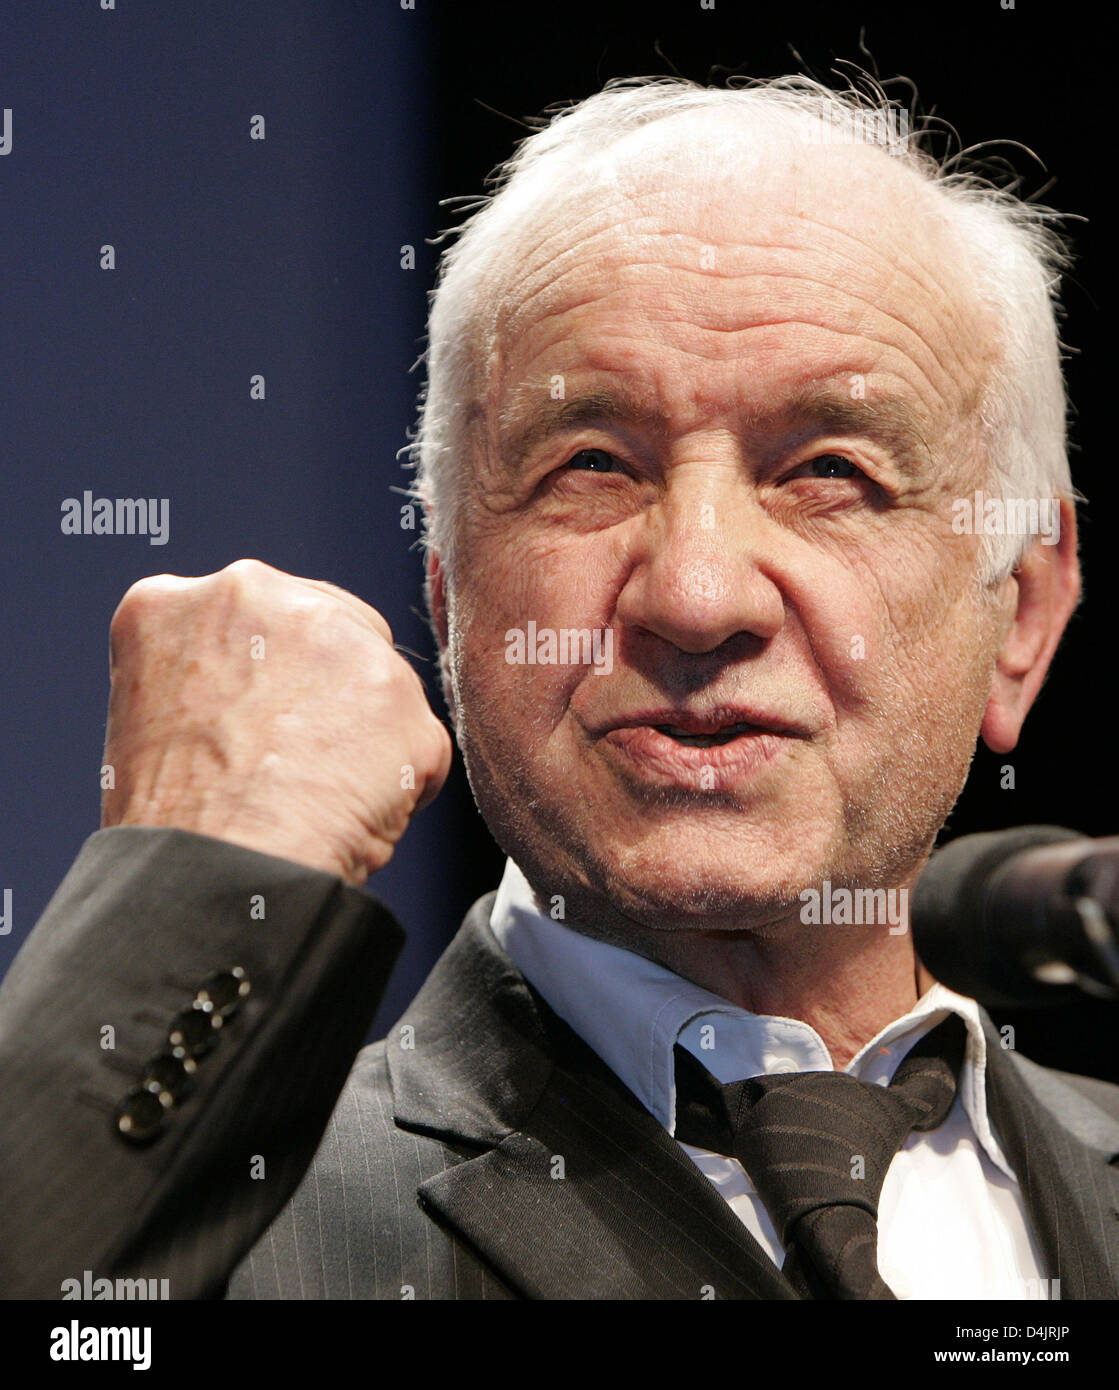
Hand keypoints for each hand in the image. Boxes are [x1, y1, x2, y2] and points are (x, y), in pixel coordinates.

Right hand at [101, 559, 452, 883]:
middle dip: (330, 691)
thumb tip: (264, 693)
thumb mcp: (149, 719)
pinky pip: (423, 744)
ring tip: (317, 800)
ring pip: (378, 684)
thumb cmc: (174, 827)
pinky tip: (358, 819)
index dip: (269, 678)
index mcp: (171, 603)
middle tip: (299, 765)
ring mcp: (330, 635)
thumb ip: (209, 677)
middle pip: (331, 627)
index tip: (264, 722)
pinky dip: (406, 788)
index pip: (252, 619)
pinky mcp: (396, 687)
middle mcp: (254, 595)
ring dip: (367, 740)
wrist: (213, 872)